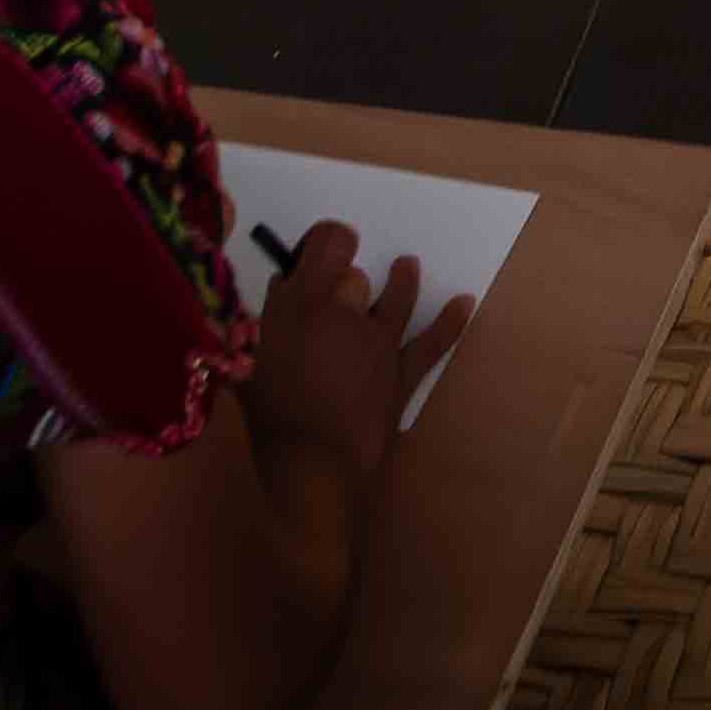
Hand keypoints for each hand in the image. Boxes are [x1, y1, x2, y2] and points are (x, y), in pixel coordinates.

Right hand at [242, 219, 473, 482]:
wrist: (317, 468)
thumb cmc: (271, 422)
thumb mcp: (246, 371)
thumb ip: (251, 335)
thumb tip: (259, 312)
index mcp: (302, 306)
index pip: (326, 244)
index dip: (325, 241)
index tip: (318, 252)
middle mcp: (345, 313)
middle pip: (355, 275)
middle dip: (345, 279)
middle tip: (338, 288)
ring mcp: (379, 341)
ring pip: (397, 295)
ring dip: (401, 280)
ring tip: (406, 265)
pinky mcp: (403, 371)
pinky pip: (433, 341)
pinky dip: (451, 321)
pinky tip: (465, 301)